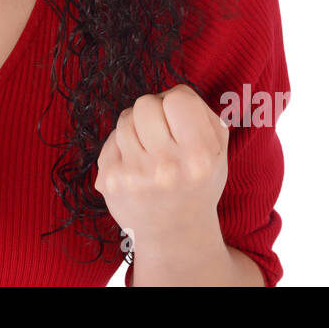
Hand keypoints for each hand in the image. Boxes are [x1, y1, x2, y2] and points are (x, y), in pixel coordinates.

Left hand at [94, 84, 229, 246]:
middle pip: (145, 103)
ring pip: (125, 118)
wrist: (175, 235)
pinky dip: (122, 146)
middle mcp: (166, 168)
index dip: (178, 104)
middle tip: (162, 135)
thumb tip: (174, 92)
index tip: (179, 121)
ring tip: (150, 152)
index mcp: (199, 158)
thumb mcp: (219, 152)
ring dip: (137, 128)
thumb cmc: (197, 184)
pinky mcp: (110, 181)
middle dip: (154, 113)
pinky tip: (135, 166)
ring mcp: (134, 176)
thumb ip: (203, 114)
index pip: (177, 98)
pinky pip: (110, 139)